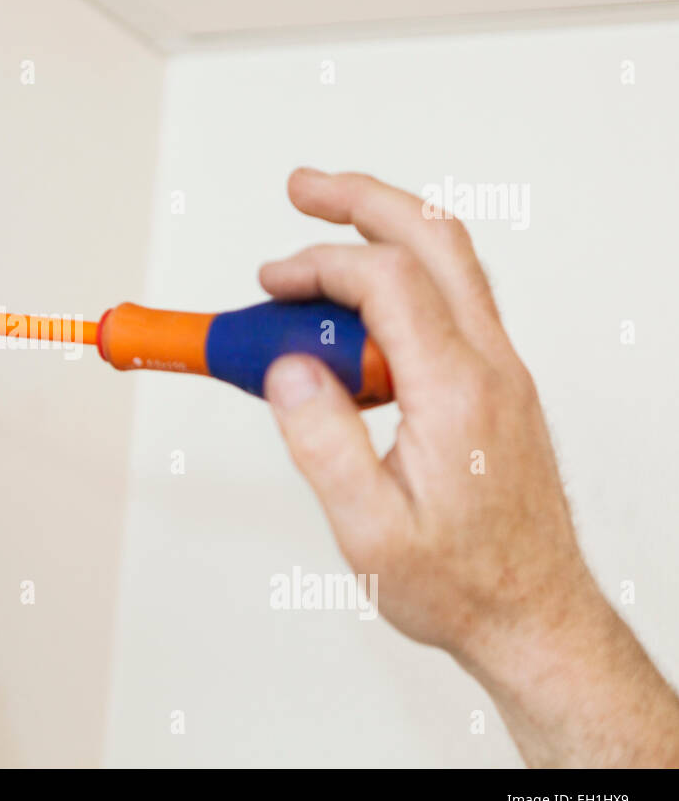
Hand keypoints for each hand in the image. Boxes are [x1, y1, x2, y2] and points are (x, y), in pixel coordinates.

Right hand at [260, 168, 678, 765]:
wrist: (532, 614)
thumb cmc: (459, 583)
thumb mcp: (370, 529)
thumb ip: (323, 442)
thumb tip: (287, 368)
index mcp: (456, 392)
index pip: (387, 282)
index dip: (319, 267)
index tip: (269, 286)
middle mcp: (488, 367)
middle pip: (433, 240)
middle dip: (362, 199)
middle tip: (303, 187)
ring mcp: (498, 373)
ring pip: (450, 264)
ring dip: (387, 228)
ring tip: (326, 224)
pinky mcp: (493, 388)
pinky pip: (449, 305)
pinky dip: (400, 278)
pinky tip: (358, 310)